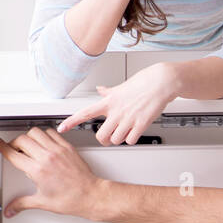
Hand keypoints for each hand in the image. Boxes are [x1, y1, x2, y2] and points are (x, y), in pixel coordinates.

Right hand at [0, 126, 102, 218]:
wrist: (92, 195)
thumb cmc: (71, 199)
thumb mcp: (42, 202)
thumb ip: (22, 204)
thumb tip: (10, 209)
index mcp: (38, 170)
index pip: (13, 154)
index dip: (3, 148)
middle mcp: (47, 157)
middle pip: (22, 139)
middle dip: (15, 143)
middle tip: (15, 150)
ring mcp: (58, 150)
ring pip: (36, 132)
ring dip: (29, 137)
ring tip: (29, 146)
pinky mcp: (68, 147)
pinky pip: (52, 133)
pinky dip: (45, 135)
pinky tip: (44, 143)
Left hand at [56, 62, 180, 144]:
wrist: (160, 82)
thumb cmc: (143, 83)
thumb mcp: (121, 87)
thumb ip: (108, 92)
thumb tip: (100, 90)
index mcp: (108, 102)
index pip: (85, 113)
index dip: (71, 122)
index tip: (62, 128)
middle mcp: (116, 112)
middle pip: (101, 135)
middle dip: (105, 140)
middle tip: (109, 137)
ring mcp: (128, 119)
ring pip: (116, 140)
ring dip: (120, 139)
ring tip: (126, 130)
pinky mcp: (141, 124)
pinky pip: (131, 140)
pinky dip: (133, 138)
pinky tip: (136, 131)